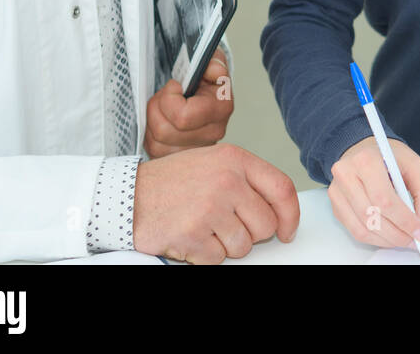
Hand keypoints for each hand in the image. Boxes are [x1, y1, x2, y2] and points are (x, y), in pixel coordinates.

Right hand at [133, 142, 299, 262]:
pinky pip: (217, 260)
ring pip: (243, 246)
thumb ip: (246, 180)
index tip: (288, 230)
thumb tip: (278, 210)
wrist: (128, 196)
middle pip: (265, 225)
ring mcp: (209, 209)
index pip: (282, 189)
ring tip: (203, 226)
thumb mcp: (214, 163)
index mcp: (235, 160)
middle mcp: (226, 181)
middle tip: (226, 225)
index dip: (290, 215)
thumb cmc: (174, 182)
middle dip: (251, 233)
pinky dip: (205, 255)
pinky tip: (190, 236)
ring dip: (225, 245)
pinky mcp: (192, 235)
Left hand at [144, 53, 232, 157]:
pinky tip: (162, 120)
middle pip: (164, 131)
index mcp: (221, 109)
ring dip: (152, 120)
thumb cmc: (205, 77)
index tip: (175, 86)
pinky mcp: (180, 157)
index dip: (170, 99)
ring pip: (156, 142)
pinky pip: (153, 150)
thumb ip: (213, 62)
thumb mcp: (211, 62)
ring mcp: (196, 149)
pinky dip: (150, 133)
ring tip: (163, 107)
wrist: (203, 90)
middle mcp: (212, 133)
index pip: (183, 117)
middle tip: (165, 95)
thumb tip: (213, 70)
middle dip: (157, 108)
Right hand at [328, 137, 419, 249]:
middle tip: (414, 240)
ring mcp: (337, 191)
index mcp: (366, 160)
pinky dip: (375, 239)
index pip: (385, 199)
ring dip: (387, 240)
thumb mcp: (416, 166)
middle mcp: (346, 174)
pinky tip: (389, 236)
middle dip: (397, 234)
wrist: (365, 150)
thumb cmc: (389, 157)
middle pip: (372, 216)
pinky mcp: (336, 205)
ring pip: (362, 228)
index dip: (405, 221)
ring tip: (404, 238)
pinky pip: (355, 231)